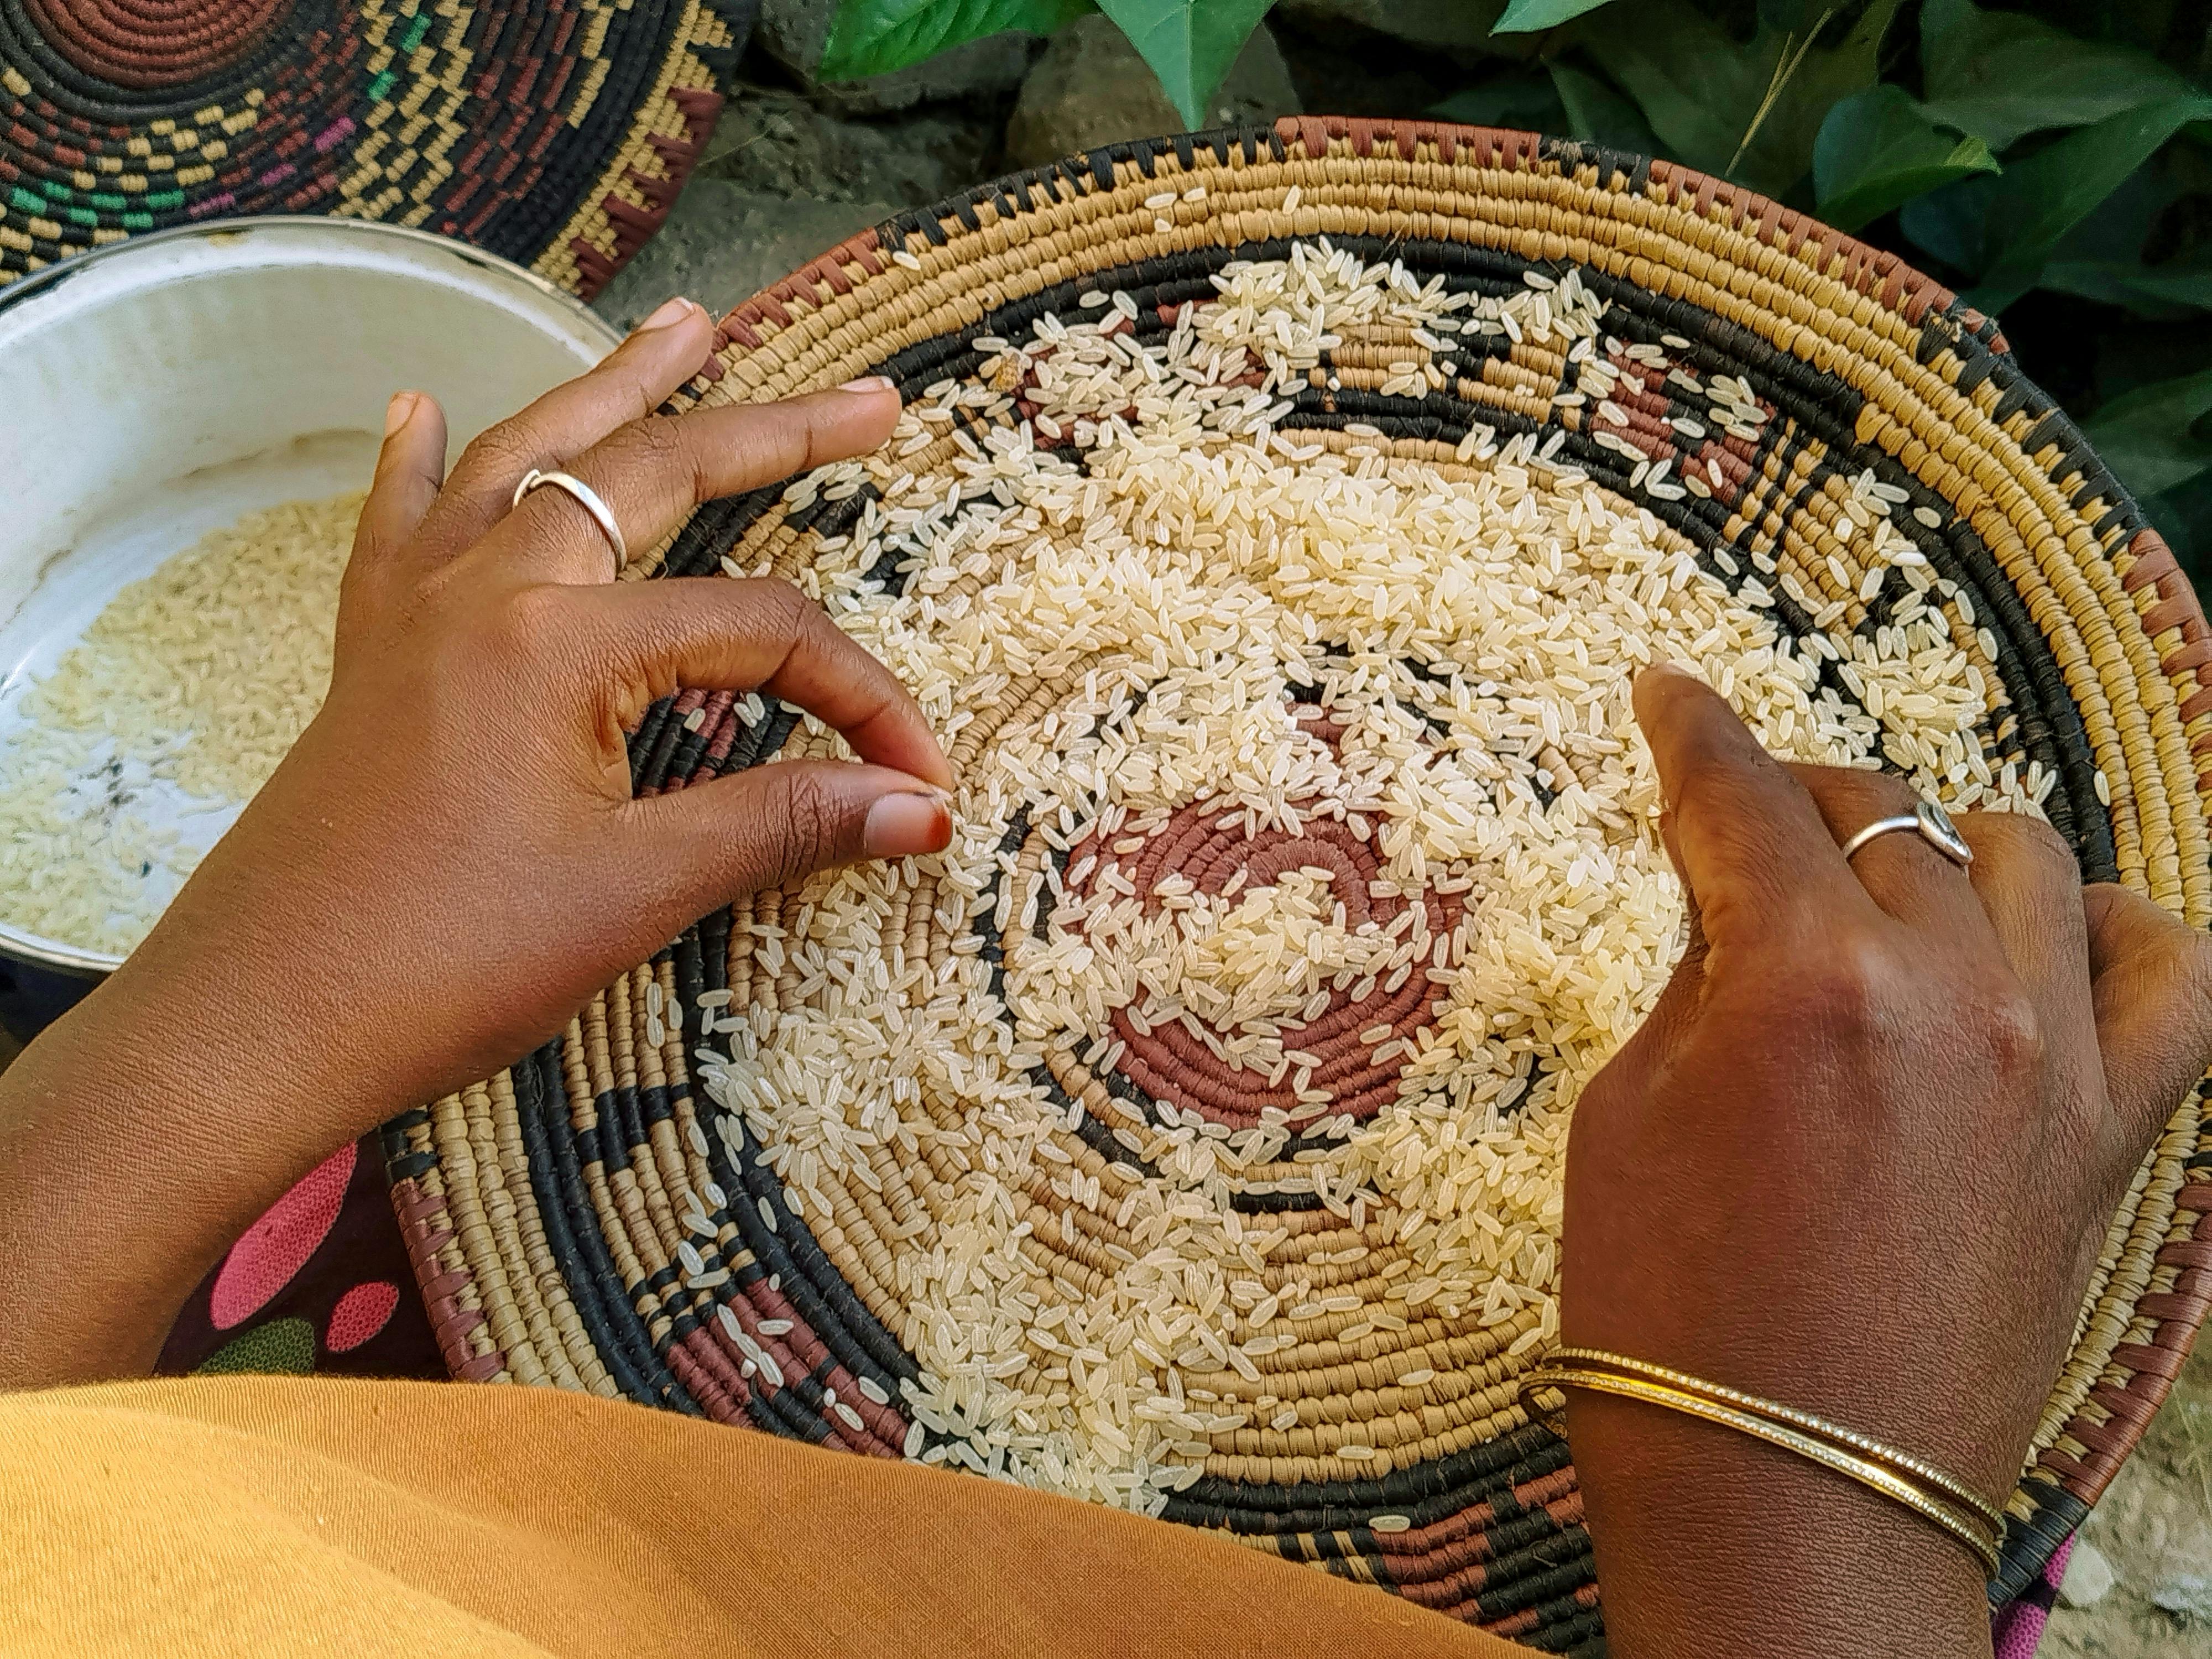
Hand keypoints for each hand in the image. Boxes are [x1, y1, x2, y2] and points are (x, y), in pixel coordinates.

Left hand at [0, 298, 952, 1383]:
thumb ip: (781, 824)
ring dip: (615, 389)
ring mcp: (418, 609)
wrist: (257, 1021)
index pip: (759, 631)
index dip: (858, 697)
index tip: (921, 773)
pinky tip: (419, 405)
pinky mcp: (372, 652)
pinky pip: (400, 521)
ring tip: (688, 322)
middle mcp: (488, 588)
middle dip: (771, 430)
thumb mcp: (636, 894)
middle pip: (652, 475)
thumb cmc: (444, 962)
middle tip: (870, 398)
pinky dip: (421, 460)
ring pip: (529, 458)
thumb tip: (923, 808)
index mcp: (560, 641)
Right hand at [1564, 663, 2211, 1655]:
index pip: (1738, 792)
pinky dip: (2113, 923)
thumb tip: (1733, 894)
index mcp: (1798, 979)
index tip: (1663, 695)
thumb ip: (1697, 973)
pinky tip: (2050, 927)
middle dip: (1788, 796)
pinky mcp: (2112, 1134)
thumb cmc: (1668, 1310)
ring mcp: (2049, 1058)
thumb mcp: (1629, 1109)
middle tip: (1735, 823)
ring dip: (1930, 843)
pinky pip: (2168, 971)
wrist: (1783, 1484)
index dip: (1688, 729)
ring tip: (1875, 878)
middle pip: (1872, 812)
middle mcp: (1945, 992)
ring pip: (2015, 855)